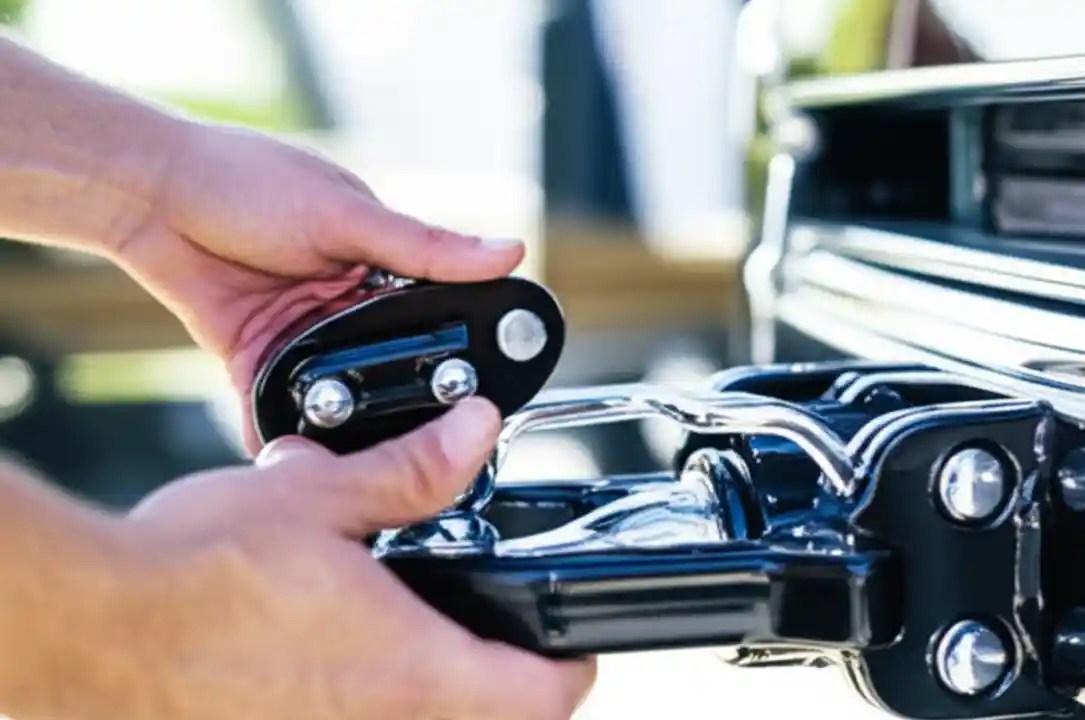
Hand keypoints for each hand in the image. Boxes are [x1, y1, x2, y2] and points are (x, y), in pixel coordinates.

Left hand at [110, 122, 524, 451]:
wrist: (151, 196)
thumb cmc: (248, 180)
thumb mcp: (347, 216)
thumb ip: (425, 247)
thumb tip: (509, 251)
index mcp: (381, 259)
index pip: (434, 312)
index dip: (451, 352)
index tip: (470, 397)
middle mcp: (347, 299)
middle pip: (386, 359)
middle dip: (394, 394)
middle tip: (412, 438)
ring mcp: (302, 330)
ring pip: (336, 386)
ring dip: (340, 414)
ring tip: (352, 454)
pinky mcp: (257, 354)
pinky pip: (276, 401)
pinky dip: (280, 428)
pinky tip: (291, 460)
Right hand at [119, 398, 593, 718]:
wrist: (90, 632)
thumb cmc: (191, 575)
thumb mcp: (320, 499)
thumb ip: (413, 469)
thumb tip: (474, 429)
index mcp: (414, 671)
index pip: (545, 697)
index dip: (569, 666)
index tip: (567, 647)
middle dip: (508, 684)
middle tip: (498, 638)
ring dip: (440, 692)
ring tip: (412, 638)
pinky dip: (372, 700)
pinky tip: (336, 658)